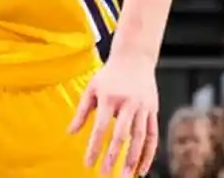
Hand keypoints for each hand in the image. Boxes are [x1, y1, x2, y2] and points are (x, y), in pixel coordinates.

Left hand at [68, 53, 158, 176]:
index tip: (88, 163)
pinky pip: (152, 135)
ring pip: (139, 138)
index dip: (94, 147)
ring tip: (126, 177)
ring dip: (133, 159)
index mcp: (109, 98)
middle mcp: (128, 103)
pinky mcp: (153, 110)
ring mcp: (142, 107)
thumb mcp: (92, 88)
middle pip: (121, 135)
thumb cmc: (110, 74)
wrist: (135, 57)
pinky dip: (148, 153)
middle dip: (113, 157)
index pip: (101, 127)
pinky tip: (142, 168)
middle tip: (105, 174)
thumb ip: (81, 111)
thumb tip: (70, 133)